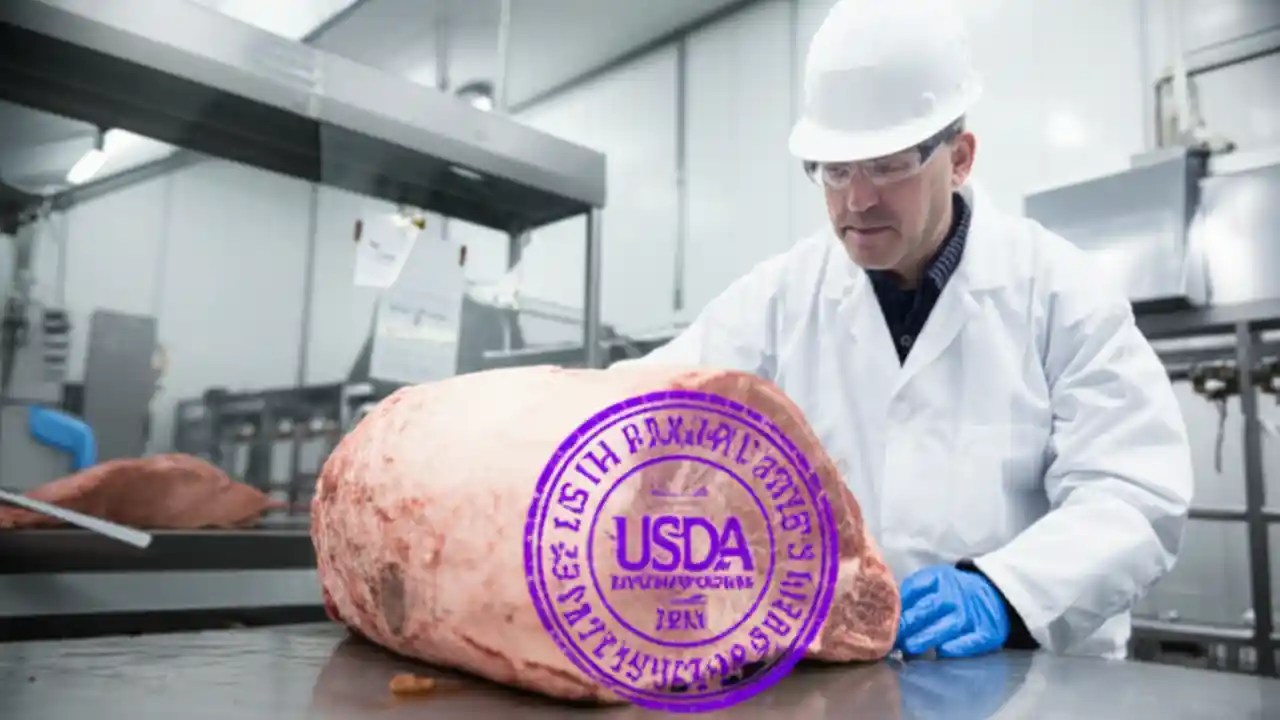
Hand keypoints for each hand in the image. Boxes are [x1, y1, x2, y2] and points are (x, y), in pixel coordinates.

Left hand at [893, 565, 1008, 657]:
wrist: (992, 595)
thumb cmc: (951, 591)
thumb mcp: (932, 580)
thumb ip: (911, 592)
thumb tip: (887, 611)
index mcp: (940, 578)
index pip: (916, 589)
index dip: (900, 607)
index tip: (884, 621)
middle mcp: (957, 594)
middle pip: (932, 607)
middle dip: (910, 623)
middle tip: (894, 638)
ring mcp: (972, 613)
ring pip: (950, 625)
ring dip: (928, 637)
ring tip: (910, 648)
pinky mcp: (986, 632)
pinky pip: (972, 640)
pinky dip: (958, 646)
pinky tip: (941, 652)